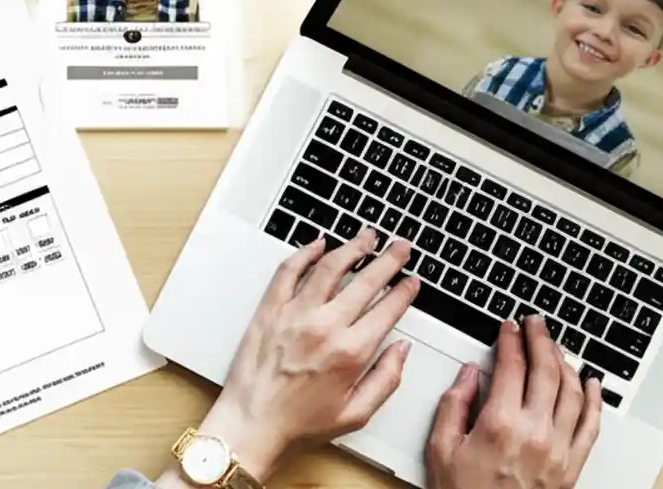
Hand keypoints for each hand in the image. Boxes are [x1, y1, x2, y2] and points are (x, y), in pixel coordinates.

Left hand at [159, 228, 419, 484]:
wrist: (251, 426)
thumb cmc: (299, 424)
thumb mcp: (356, 414)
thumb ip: (387, 379)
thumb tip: (401, 349)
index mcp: (350, 353)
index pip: (387, 309)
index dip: (404, 291)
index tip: (411, 281)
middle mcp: (325, 327)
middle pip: (365, 281)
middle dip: (388, 259)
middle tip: (400, 247)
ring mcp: (295, 314)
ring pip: (329, 267)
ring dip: (352, 247)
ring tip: (367, 237)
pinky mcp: (270, 310)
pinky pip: (288, 271)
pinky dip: (305, 253)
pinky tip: (318, 244)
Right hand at [425, 315, 602, 488]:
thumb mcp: (441, 450)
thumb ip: (454, 405)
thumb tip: (469, 375)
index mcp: (499, 424)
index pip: (512, 366)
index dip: (510, 339)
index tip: (508, 327)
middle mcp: (534, 432)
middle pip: (546, 371)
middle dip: (541, 339)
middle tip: (536, 323)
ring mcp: (558, 449)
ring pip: (572, 391)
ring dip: (565, 361)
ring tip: (556, 346)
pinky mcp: (572, 466)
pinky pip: (591, 424)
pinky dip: (594, 398)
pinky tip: (591, 381)